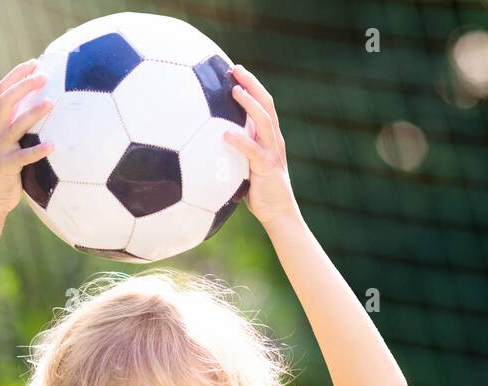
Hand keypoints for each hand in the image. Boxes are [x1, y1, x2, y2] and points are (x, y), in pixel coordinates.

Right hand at [0, 59, 54, 216]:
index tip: (35, 62)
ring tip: (51, 103)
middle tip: (45, 75)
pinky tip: (53, 146)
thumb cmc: (6, 173)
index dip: (17, 74)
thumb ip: (23, 131)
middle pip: (6, 100)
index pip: (3, 90)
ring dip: (33, 113)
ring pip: (15, 125)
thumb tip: (47, 114)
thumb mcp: (12, 147)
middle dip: (24, 84)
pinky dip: (37, 151)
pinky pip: (22, 157)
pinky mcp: (4, 167)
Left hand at [223, 64, 299, 228]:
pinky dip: (240, 140)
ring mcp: (273, 153)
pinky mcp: (268, 168)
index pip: (263, 105)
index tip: (236, 71)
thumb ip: (235, 153)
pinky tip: (225, 133)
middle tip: (236, 69)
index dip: (252, 86)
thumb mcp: (245, 167)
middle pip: (267, 105)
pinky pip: (253, 151)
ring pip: (265, 121)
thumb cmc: (259, 193)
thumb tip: (208, 144)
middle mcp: (274, 141)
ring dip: (250, 104)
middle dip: (252, 84)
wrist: (279, 215)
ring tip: (235, 90)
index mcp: (269, 138)